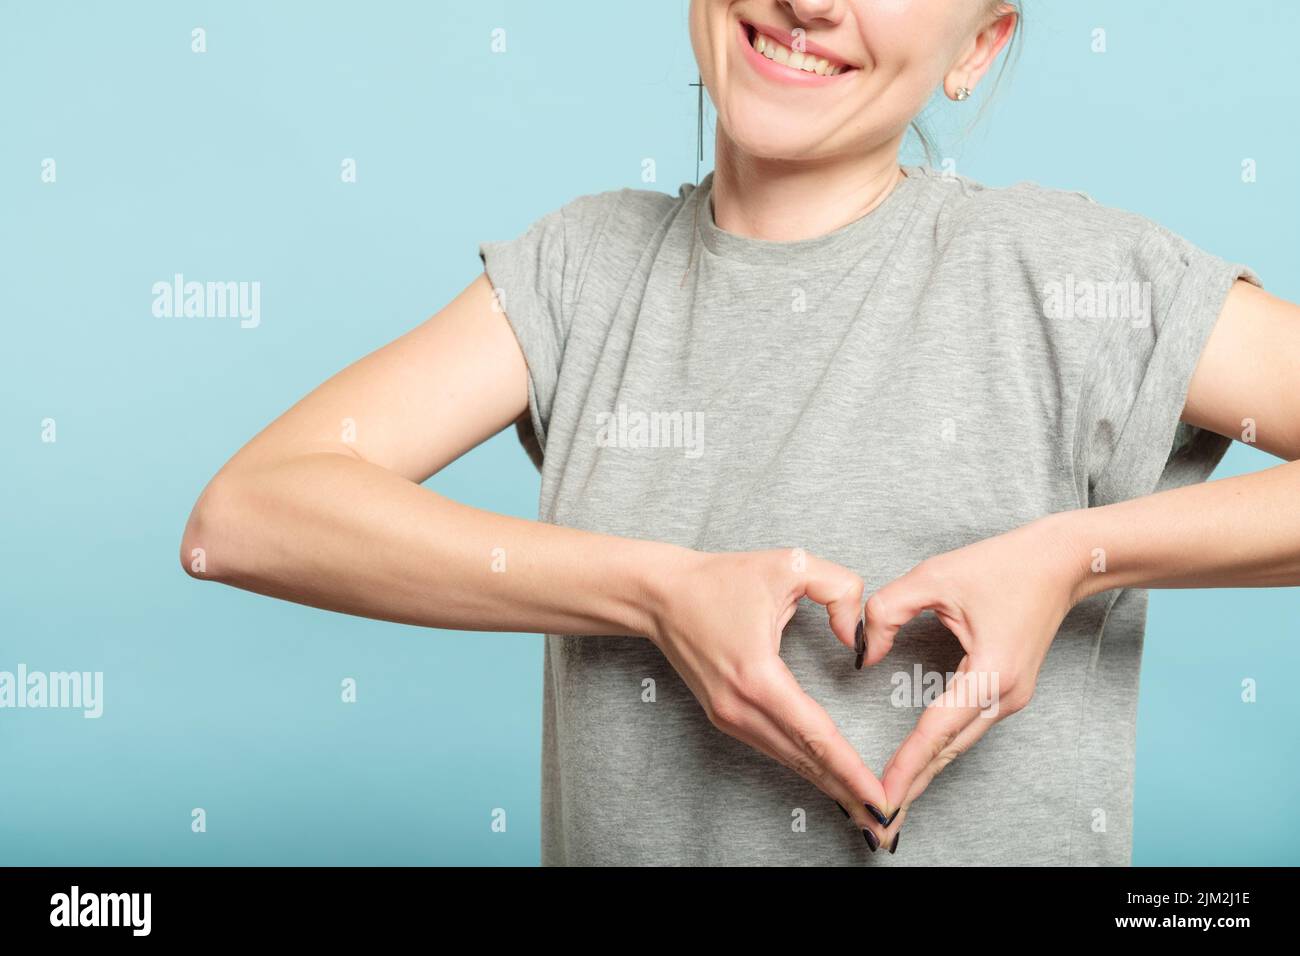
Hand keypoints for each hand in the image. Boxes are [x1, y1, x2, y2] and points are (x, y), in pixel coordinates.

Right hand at [652, 548, 893, 845]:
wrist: (660, 595)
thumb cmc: (721, 578)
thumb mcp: (791, 565)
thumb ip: (841, 592)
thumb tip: (859, 641)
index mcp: (757, 674)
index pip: (815, 733)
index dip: (851, 769)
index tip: (880, 796)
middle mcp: (740, 706)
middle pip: (804, 759)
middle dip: (848, 792)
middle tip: (887, 822)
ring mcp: (729, 716)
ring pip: (789, 759)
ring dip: (828, 785)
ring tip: (866, 810)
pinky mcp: (724, 716)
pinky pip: (773, 748)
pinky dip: (806, 766)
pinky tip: (829, 780)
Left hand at [856, 516, 1086, 844]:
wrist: (1061, 561)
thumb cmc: (1001, 564)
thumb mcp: (934, 577)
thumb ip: (887, 612)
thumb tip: (863, 655)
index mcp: (990, 672)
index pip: (937, 729)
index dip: (906, 764)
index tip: (882, 795)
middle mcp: (1005, 695)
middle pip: (949, 751)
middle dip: (914, 786)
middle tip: (880, 823)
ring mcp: (1011, 698)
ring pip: (959, 744)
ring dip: (926, 771)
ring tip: (892, 800)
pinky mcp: (1008, 691)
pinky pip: (967, 728)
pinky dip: (940, 749)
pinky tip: (918, 762)